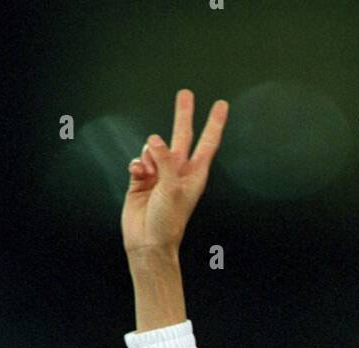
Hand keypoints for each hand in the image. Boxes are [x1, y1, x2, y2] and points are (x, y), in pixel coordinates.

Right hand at [121, 89, 228, 256]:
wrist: (148, 242)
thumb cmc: (167, 222)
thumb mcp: (172, 189)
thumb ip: (165, 160)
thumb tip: (154, 140)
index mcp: (194, 175)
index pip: (207, 143)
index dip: (214, 124)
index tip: (221, 105)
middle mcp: (178, 171)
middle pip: (181, 136)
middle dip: (182, 115)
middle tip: (185, 93)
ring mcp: (159, 174)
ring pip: (153, 148)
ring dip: (149, 155)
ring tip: (149, 173)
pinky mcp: (142, 179)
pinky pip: (138, 160)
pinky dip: (136, 164)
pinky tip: (138, 175)